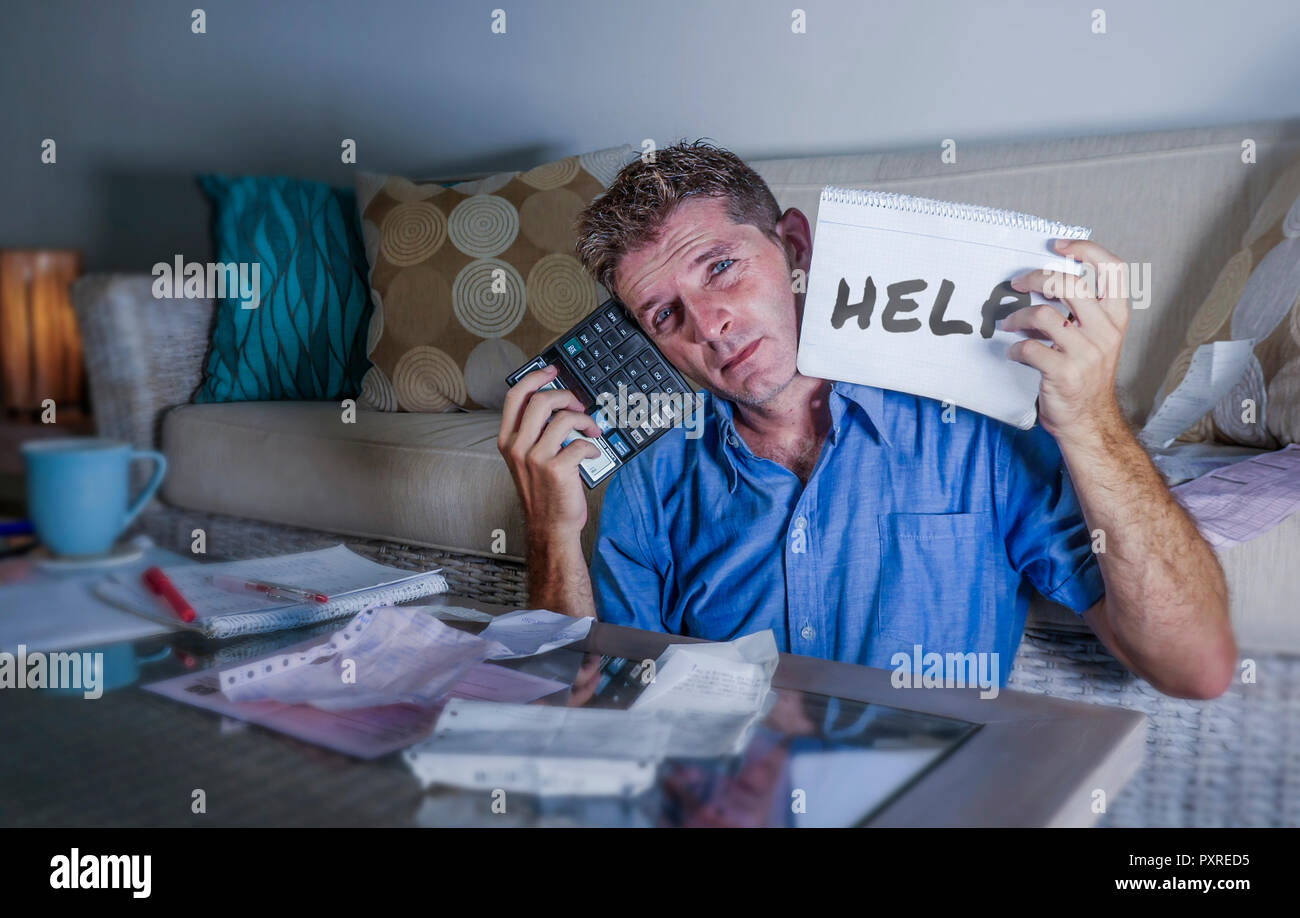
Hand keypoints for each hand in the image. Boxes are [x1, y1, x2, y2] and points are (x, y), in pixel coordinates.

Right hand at [497, 366, 602, 537]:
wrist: (549, 527)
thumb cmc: (542, 493)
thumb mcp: (526, 460)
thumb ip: (534, 433)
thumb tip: (557, 406)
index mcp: (508, 441)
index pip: (515, 396)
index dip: (535, 377)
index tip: (551, 370)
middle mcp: (518, 448)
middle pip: (541, 400)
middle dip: (566, 395)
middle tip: (578, 403)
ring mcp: (536, 458)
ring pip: (564, 418)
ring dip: (584, 420)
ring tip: (592, 429)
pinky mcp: (557, 469)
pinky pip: (581, 443)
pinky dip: (592, 445)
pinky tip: (591, 453)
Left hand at [1004, 239, 1129, 442]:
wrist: (1088, 420)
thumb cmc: (1086, 375)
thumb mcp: (1094, 337)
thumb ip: (1078, 310)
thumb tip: (1041, 281)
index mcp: (1116, 317)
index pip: (1113, 269)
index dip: (1087, 249)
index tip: (1059, 246)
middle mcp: (1105, 331)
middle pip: (1069, 284)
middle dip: (1036, 277)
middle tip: (1017, 283)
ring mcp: (1086, 352)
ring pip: (1043, 313)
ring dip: (1018, 315)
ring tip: (1009, 323)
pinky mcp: (1064, 373)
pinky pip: (1030, 347)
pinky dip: (1016, 348)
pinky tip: (1015, 353)